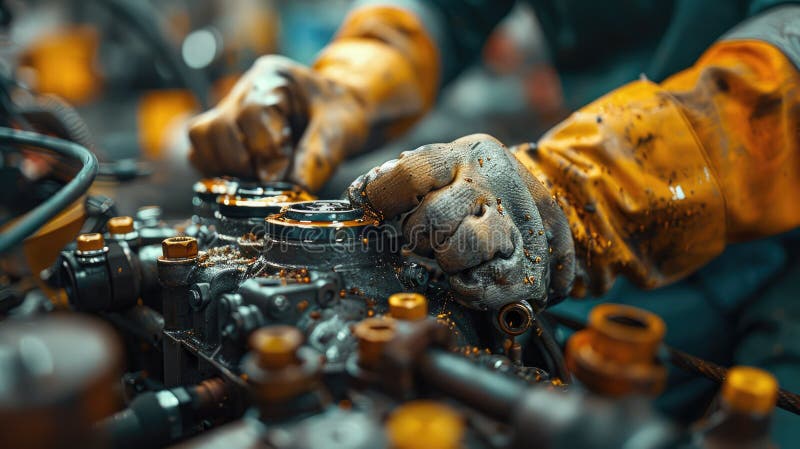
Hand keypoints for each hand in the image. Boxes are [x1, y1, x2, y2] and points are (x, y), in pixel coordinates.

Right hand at [188, 55, 367, 190]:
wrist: (339, 111)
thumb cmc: (340, 115)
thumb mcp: (340, 132)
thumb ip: (318, 158)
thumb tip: (295, 191)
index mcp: (272, 79)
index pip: (251, 114)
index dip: (265, 150)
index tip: (282, 173)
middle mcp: (242, 91)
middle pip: (215, 127)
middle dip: (244, 162)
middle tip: (272, 178)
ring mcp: (227, 111)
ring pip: (201, 139)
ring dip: (227, 169)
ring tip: (259, 180)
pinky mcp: (222, 135)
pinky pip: (201, 154)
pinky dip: (219, 173)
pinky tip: (249, 181)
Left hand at [348, 134, 574, 309]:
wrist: (550, 195)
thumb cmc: (475, 186)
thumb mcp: (442, 167)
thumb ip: (401, 180)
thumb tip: (357, 197)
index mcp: (458, 157)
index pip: (410, 174)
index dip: (380, 198)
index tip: (367, 210)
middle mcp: (486, 182)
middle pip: (434, 218)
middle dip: (418, 237)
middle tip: (422, 240)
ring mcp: (511, 217)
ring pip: (465, 248)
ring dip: (449, 261)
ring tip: (450, 257)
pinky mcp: (530, 256)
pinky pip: (490, 282)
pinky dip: (472, 288)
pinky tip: (470, 277)